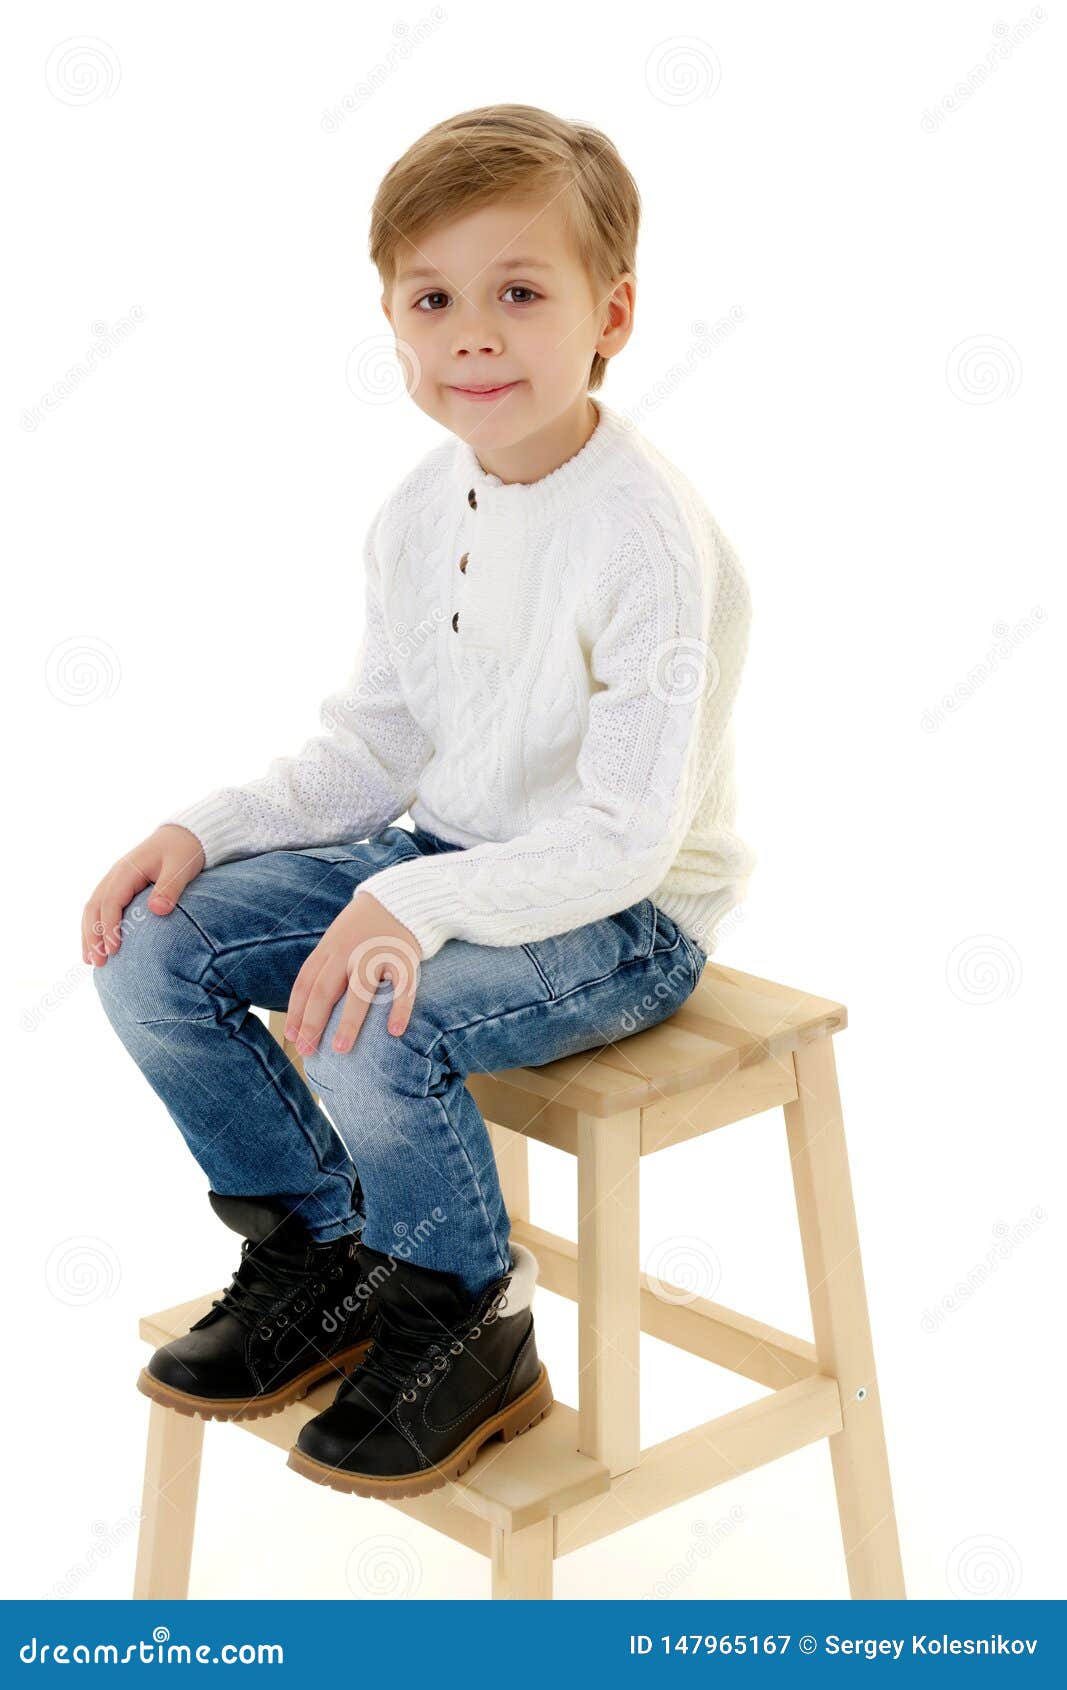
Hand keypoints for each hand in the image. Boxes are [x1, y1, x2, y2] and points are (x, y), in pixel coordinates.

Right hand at [82, 824, 206, 965]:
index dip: (109, 927)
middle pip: (93, 907)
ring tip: (90, 961)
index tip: (114, 950)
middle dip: (93, 936)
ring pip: (91, 909)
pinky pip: (100, 908)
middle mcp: (115, 875)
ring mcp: (114, 880)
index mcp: (127, 870)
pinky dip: (94, 927)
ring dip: (89, 935)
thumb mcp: (181, 867)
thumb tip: (157, 911)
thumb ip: (170, 888)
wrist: (183, 835)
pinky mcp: (118, 887)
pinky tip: (97, 946)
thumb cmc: (183, 851)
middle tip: (98, 963)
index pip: (110, 902)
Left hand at [285, 891, 422, 1056]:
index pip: (305, 983)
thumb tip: (304, 1013)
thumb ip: (323, 969)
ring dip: (349, 1021)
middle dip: (314, 1022)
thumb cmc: (363, 929)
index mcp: (328, 948)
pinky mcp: (404, 958)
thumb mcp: (336, 940)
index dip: (296, 1012)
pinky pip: (403, 987)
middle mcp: (349, 951)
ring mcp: (377, 954)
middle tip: (307, 1051)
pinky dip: (400, 1009)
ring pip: (360, 990)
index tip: (292, 1038)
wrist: (399, 900)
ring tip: (340, 1048)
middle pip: (326, 989)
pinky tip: (395, 1032)